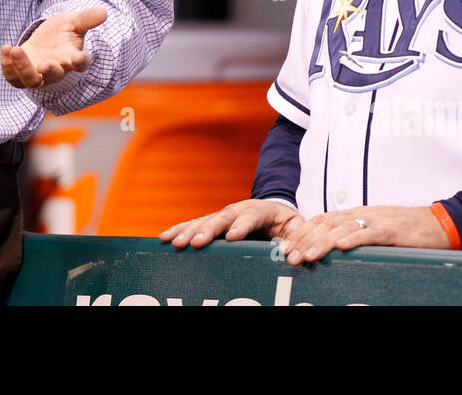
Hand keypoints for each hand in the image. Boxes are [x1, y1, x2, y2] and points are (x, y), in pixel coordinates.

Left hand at [0, 6, 107, 89]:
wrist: (43, 41)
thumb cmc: (61, 32)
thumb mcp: (73, 22)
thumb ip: (87, 19)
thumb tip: (104, 12)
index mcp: (72, 57)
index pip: (80, 64)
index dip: (80, 62)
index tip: (79, 57)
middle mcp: (57, 70)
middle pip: (54, 76)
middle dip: (49, 71)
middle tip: (43, 65)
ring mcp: (38, 75)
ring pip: (31, 80)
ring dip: (23, 67)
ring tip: (15, 49)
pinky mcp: (21, 75)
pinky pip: (13, 78)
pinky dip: (7, 66)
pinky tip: (6, 48)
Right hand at [159, 199, 303, 248]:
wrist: (273, 211)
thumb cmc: (286, 224)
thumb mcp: (297, 228)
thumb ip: (297, 237)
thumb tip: (292, 251)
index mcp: (261, 210)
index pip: (251, 217)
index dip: (242, 226)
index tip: (232, 237)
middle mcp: (238, 209)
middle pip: (221, 218)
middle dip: (208, 231)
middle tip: (197, 243)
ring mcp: (222, 215)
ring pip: (203, 221)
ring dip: (188, 232)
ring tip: (175, 243)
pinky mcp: (211, 223)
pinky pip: (193, 225)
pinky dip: (178, 230)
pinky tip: (164, 238)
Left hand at [276, 206, 450, 264]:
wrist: (438, 223)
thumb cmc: (406, 231)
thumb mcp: (374, 232)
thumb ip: (354, 237)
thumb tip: (330, 251)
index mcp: (354, 215)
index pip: (320, 221)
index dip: (300, 233)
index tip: (284, 247)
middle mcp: (361, 215)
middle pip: (325, 224)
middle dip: (303, 240)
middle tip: (288, 256)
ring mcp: (376, 221)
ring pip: (342, 228)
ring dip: (321, 242)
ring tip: (306, 256)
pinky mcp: (393, 230)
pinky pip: (370, 233)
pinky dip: (354, 239)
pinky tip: (340, 246)